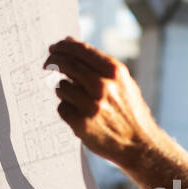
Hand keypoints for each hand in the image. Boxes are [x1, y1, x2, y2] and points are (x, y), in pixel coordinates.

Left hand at [45, 36, 160, 165]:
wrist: (139, 145)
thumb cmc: (130, 112)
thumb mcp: (123, 83)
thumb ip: (98, 64)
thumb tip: (70, 43)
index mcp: (114, 72)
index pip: (80, 50)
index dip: (63, 46)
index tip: (54, 48)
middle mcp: (102, 86)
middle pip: (66, 64)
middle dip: (53, 62)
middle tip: (48, 64)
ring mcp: (91, 105)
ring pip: (60, 87)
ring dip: (63, 90)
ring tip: (77, 99)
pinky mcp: (81, 124)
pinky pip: (61, 108)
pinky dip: (67, 109)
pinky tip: (80, 115)